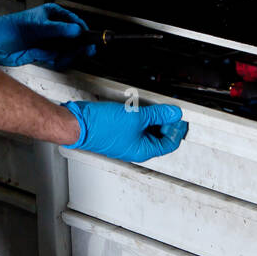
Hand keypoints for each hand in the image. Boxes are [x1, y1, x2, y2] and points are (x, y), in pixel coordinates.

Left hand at [0, 3, 91, 68]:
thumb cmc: (10, 27)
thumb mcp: (37, 25)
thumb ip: (58, 29)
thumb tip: (75, 31)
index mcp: (53, 15)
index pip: (74, 22)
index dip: (82, 30)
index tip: (89, 37)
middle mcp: (52, 28)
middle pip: (73, 38)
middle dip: (79, 45)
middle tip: (86, 50)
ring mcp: (48, 41)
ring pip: (67, 50)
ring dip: (70, 55)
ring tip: (69, 56)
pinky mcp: (43, 53)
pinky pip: (58, 58)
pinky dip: (60, 61)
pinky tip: (57, 59)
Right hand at [62, 101, 186, 161]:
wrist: (78, 124)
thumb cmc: (101, 127)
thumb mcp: (136, 117)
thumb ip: (158, 114)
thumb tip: (174, 113)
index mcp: (143, 151)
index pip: (169, 143)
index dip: (176, 128)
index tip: (177, 115)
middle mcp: (135, 148)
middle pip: (159, 136)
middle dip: (165, 121)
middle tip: (167, 108)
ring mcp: (126, 140)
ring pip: (147, 129)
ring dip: (153, 117)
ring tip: (153, 105)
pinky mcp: (118, 131)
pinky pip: (136, 125)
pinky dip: (141, 116)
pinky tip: (139, 106)